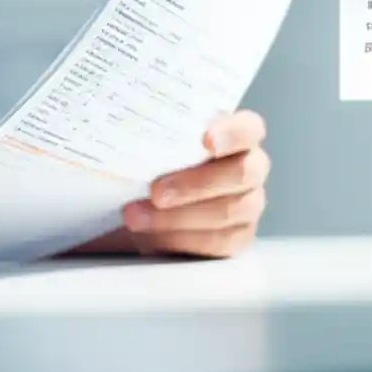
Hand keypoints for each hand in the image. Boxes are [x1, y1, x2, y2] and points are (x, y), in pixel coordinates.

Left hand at [121, 110, 269, 257]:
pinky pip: (217, 242)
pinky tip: (151, 237)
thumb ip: (151, 137)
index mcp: (235, 136)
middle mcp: (250, 168)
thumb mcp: (147, 146)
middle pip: (242, 173)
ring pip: (228, 211)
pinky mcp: (236, 238)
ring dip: (177, 217)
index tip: (205, 141)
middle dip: (196, 184)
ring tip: (136, 217)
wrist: (139, 208)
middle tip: (156, 192)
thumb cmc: (148, 166)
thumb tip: (122, 129)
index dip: (233, 133)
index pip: (249, 128)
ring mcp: (248, 204)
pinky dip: (179, 239)